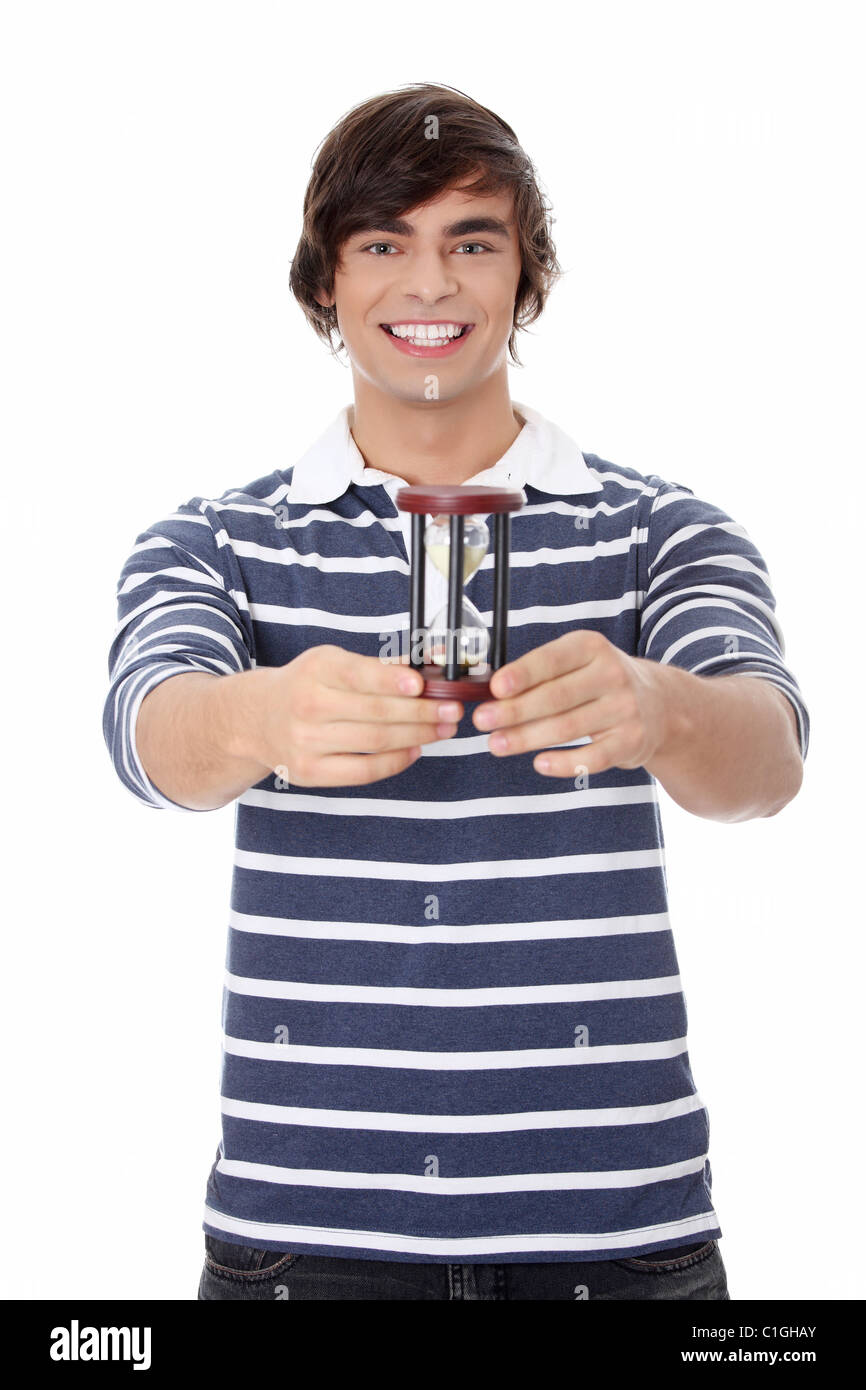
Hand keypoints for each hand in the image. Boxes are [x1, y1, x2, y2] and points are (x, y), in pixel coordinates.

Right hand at [245, 644, 463, 787]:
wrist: (256, 718)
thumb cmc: (306, 686)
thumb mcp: (331, 662)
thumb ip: (377, 667)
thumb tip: (427, 668)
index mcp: (316, 670)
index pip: (359, 674)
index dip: (392, 680)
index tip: (422, 684)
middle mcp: (308, 705)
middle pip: (376, 712)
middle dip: (422, 712)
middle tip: (452, 710)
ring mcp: (307, 742)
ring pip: (375, 742)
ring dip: (417, 736)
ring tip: (443, 729)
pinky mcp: (310, 772)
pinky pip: (363, 771)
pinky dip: (395, 761)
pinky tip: (415, 749)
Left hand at [471, 630, 668, 777]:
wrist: (660, 703)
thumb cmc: (601, 681)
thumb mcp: (577, 662)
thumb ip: (540, 674)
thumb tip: (492, 694)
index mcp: (592, 647)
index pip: (552, 659)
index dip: (523, 674)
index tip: (495, 688)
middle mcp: (612, 674)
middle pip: (555, 697)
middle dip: (514, 711)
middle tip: (482, 720)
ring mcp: (624, 709)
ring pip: (567, 727)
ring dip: (527, 738)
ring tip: (497, 744)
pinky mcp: (631, 740)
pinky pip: (592, 757)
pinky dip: (563, 762)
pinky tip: (539, 763)